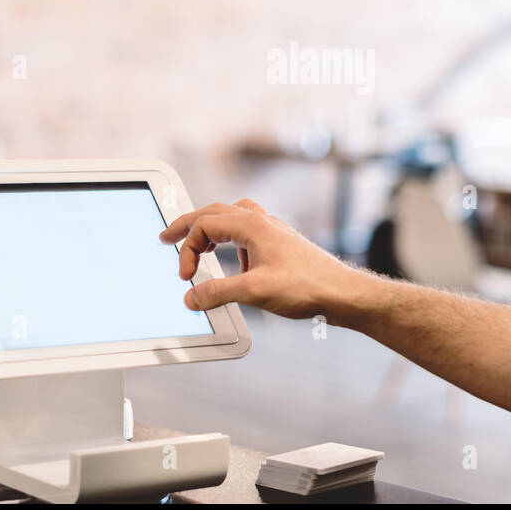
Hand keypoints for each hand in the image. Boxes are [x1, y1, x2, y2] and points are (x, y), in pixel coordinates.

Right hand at [159, 199, 367, 323]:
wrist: (343, 293)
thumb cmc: (308, 286)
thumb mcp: (255, 292)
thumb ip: (219, 293)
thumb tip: (191, 298)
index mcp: (253, 225)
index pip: (205, 225)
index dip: (188, 249)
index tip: (185, 276)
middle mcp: (262, 222)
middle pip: (215, 212)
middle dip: (188, 224)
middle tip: (167, 236)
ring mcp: (273, 231)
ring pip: (233, 217)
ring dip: (211, 229)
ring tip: (198, 246)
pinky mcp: (281, 244)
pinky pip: (248, 231)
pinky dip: (231, 241)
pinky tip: (236, 264)